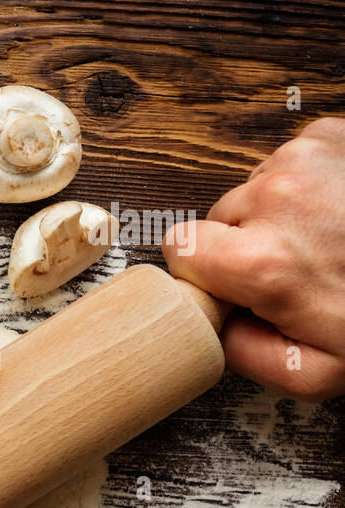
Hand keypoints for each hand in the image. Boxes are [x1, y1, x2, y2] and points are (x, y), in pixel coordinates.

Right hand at [163, 117, 344, 400]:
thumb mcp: (314, 373)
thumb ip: (242, 356)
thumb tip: (214, 327)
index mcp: (261, 260)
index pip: (179, 248)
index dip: (209, 272)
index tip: (243, 288)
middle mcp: (276, 199)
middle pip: (218, 218)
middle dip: (246, 244)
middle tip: (300, 270)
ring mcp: (303, 158)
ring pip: (255, 190)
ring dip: (281, 214)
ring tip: (329, 239)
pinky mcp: (329, 135)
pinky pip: (289, 163)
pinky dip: (309, 186)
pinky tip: (340, 212)